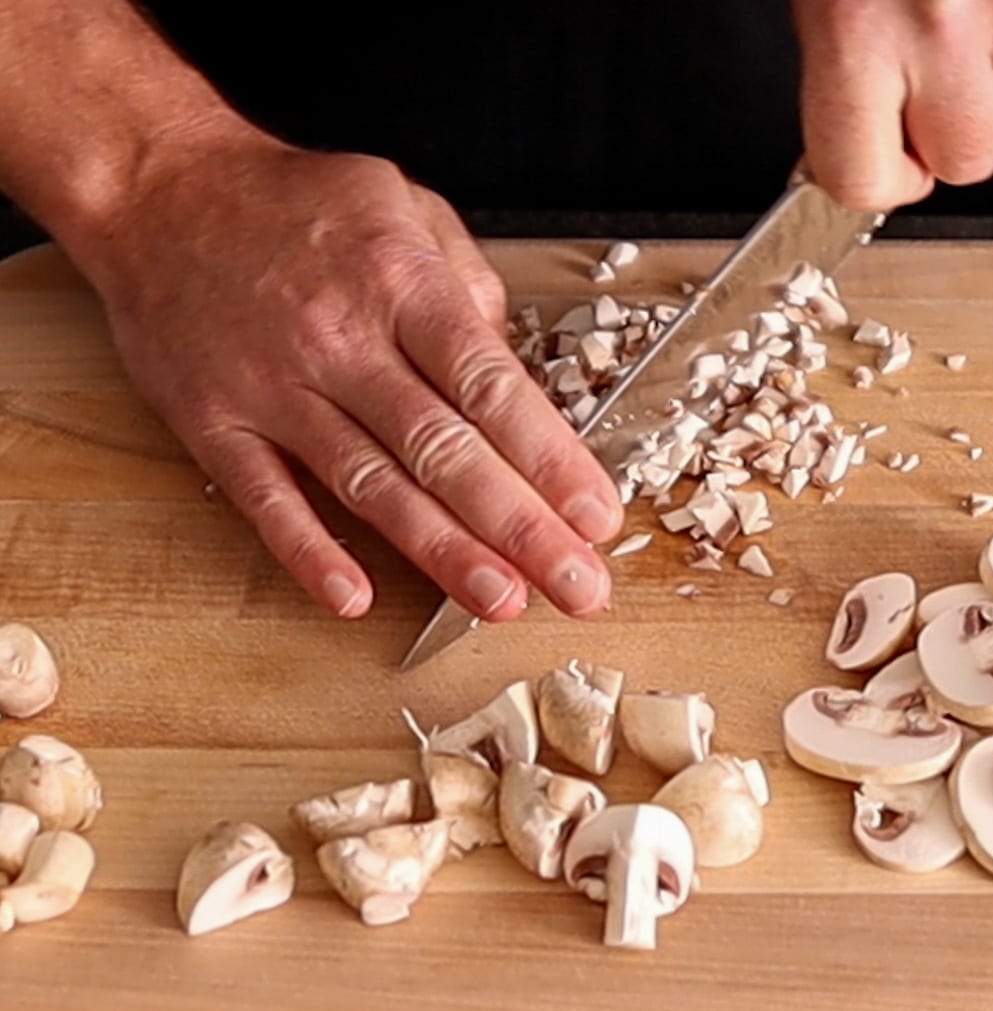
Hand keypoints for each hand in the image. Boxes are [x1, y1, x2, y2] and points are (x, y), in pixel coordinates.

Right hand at [88, 132, 623, 620]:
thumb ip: (467, 286)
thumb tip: (513, 373)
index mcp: (401, 287)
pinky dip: (308, 552)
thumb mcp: (405, 205)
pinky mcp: (215, 424)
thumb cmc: (294, 204)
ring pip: (370, 486)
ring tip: (503, 603)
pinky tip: (354, 598)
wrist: (158, 188)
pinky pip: (264, 499)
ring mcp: (274, 388)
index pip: (492, 388)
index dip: (551, 460)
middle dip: (521, 528)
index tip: (597, 516)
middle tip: (577, 589)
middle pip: (445, 452)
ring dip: (442, 552)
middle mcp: (341, 342)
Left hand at [793, 0, 992, 209]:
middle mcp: (936, 27)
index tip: (876, 167)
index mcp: (853, 37)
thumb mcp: (822, 4)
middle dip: (943, 145)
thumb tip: (857, 146)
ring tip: (963, 31)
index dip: (874, 183)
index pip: (865, 183)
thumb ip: (840, 78)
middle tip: (921, 99)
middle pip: (965, 162)